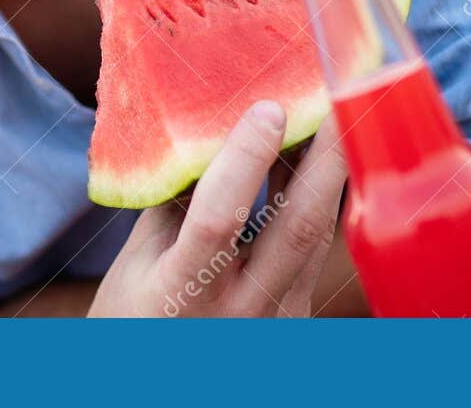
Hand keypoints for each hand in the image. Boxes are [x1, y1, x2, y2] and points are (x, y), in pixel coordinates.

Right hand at [89, 100, 346, 316]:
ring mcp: (280, 320)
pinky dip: (314, 197)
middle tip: (338, 93)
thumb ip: (172, 202)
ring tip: (329, 109)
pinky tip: (310, 158)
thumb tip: (206, 127)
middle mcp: (242, 312)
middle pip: (300, 227)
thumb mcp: (135, 266)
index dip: (245, 161)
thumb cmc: (133, 325)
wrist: (160, 392)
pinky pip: (314, 248)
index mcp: (185, 296)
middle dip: (325, 156)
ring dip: (326, 170)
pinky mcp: (298, 316)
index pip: (220, 221)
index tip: (267, 108)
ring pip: (317, 234)